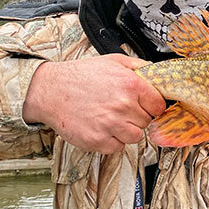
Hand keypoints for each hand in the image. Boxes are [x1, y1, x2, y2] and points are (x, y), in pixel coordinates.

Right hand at [23, 54, 166, 153]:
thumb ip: (138, 66)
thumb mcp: (112, 61)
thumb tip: (155, 72)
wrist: (50, 90)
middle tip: (120, 110)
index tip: (145, 106)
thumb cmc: (79, 76)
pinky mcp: (97, 140)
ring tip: (111, 119)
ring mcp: (110, 125)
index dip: (152, 106)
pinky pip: (117, 147)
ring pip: (135, 137)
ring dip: (126, 130)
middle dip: (136, 117)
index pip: (159, 106)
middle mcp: (123, 106)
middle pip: (146, 122)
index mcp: (131, 85)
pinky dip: (111, 141)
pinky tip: (101, 127)